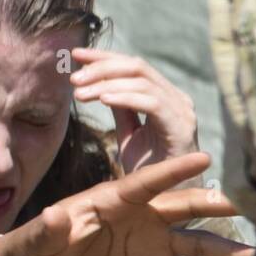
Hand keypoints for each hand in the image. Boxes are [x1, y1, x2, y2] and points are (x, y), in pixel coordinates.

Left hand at [0, 153, 252, 255]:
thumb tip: (53, 214)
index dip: (173, 170)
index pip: (146, 183)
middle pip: (181, 207)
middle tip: (246, 203)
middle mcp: (139, 217)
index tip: (204, 157)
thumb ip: (52, 227)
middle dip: (212, 205)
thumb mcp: (42, 237)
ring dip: (221, 250)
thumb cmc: (39, 245)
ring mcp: (149, 244)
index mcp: (113, 200)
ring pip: (192, 243)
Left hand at [69, 47, 197, 173]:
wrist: (167, 201)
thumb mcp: (128, 132)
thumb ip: (118, 106)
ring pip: (142, 81)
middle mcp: (176, 98)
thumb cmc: (148, 168)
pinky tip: (102, 100)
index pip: (133, 65)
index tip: (75, 54)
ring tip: (79, 94)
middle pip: (137, 66)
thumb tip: (95, 82)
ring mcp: (182, 112)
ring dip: (105, 84)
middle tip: (73, 78)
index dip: (104, 56)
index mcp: (164, 95)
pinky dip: (125, 97)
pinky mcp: (181, 128)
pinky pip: (152, 103)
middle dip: (101, 68)